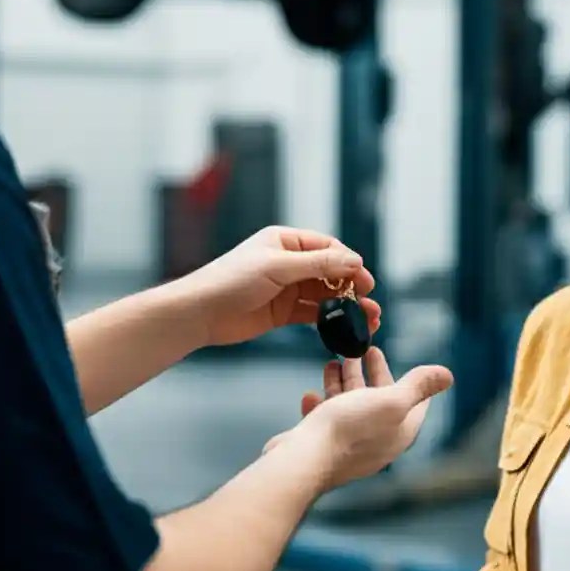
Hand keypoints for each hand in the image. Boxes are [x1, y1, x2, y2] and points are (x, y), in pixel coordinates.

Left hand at [180, 226, 381, 347]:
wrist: (199, 313)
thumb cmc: (231, 281)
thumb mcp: (277, 267)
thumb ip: (318, 264)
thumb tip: (354, 260)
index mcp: (284, 242)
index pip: (327, 247)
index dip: (348, 262)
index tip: (365, 280)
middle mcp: (288, 263)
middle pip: (330, 272)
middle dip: (352, 286)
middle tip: (370, 303)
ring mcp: (286, 288)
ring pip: (324, 295)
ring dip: (346, 306)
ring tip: (367, 319)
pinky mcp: (282, 312)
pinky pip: (312, 314)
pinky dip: (330, 321)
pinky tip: (345, 328)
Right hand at [262, 347, 452, 491]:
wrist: (305, 460)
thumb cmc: (350, 428)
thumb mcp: (391, 401)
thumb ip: (418, 387)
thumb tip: (448, 375)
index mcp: (400, 431)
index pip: (414, 402)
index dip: (408, 377)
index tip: (398, 357)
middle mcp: (378, 441)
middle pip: (380, 400)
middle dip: (372, 373)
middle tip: (364, 349)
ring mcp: (350, 445)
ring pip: (350, 407)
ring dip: (343, 382)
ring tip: (334, 361)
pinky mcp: (324, 447)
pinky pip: (325, 421)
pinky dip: (321, 404)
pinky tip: (311, 394)